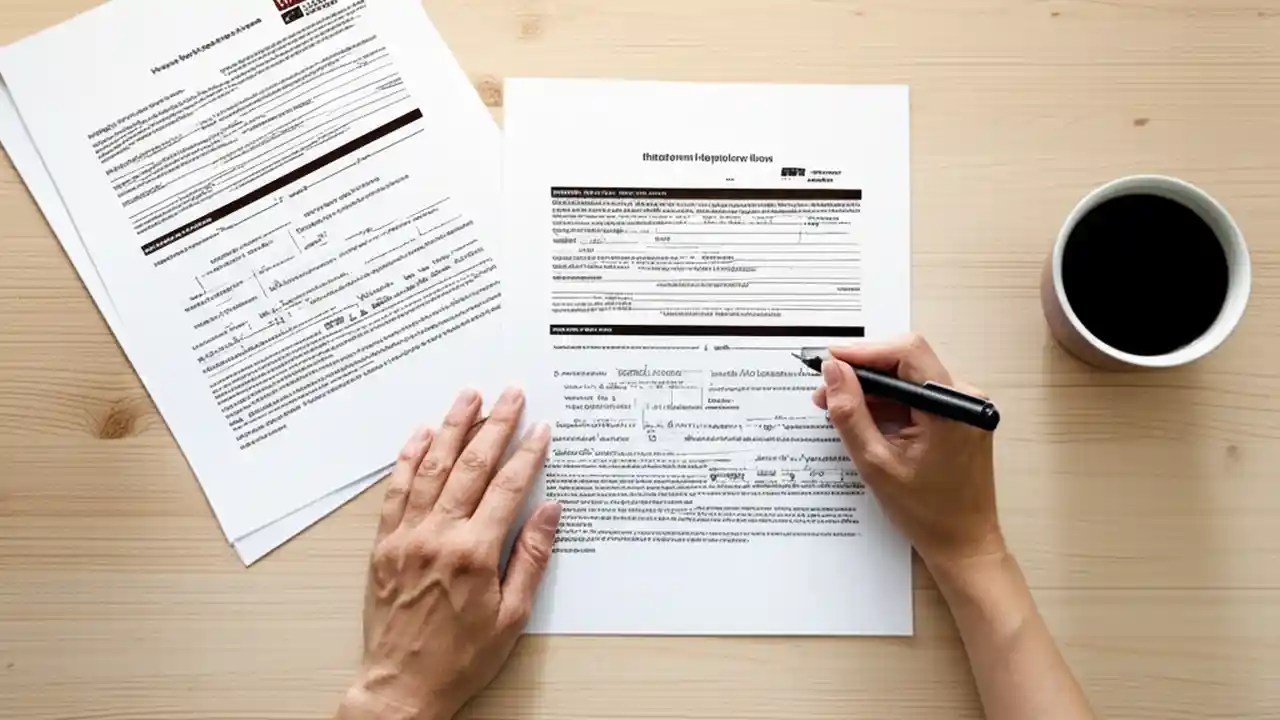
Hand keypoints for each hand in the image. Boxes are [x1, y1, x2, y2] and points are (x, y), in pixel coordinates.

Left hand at [336, 387, 560, 719]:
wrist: (402, 686)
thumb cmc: (460, 659)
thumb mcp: (511, 616)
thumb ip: (530, 558)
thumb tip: (549, 512)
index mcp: (474, 554)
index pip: (508, 488)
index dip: (527, 453)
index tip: (541, 429)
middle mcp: (438, 536)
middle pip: (472, 466)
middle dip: (495, 425)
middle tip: (511, 395)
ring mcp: (407, 537)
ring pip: (432, 467)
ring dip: (452, 428)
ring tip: (468, 397)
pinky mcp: (384, 545)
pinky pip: (396, 490)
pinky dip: (409, 458)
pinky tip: (422, 435)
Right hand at [812, 334, 1004, 579]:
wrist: (964, 545)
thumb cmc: (928, 513)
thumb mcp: (876, 463)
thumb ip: (851, 414)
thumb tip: (833, 373)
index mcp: (951, 407)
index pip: (906, 353)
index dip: (864, 351)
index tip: (832, 361)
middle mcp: (965, 399)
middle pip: (907, 361)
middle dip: (863, 371)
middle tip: (827, 389)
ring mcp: (965, 407)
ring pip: (910, 378)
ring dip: (874, 389)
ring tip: (838, 406)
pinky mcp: (959, 417)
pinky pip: (919, 396)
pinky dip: (890, 402)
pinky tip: (864, 417)